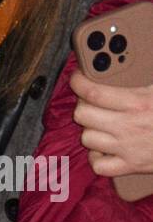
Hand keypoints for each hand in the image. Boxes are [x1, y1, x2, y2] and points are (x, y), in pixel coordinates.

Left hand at [70, 69, 152, 187]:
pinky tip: (104, 148)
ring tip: (99, 122)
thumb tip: (134, 55)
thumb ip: (144, 73)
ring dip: (90, 129)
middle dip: (83, 105)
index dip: (78, 82)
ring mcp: (128, 149)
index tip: (78, 78)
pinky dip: (97, 157)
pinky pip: (99, 165)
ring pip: (87, 138)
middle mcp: (128, 127)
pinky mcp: (132, 166)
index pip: (92, 92)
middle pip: (83, 115)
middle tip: (91, 101)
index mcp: (138, 103)